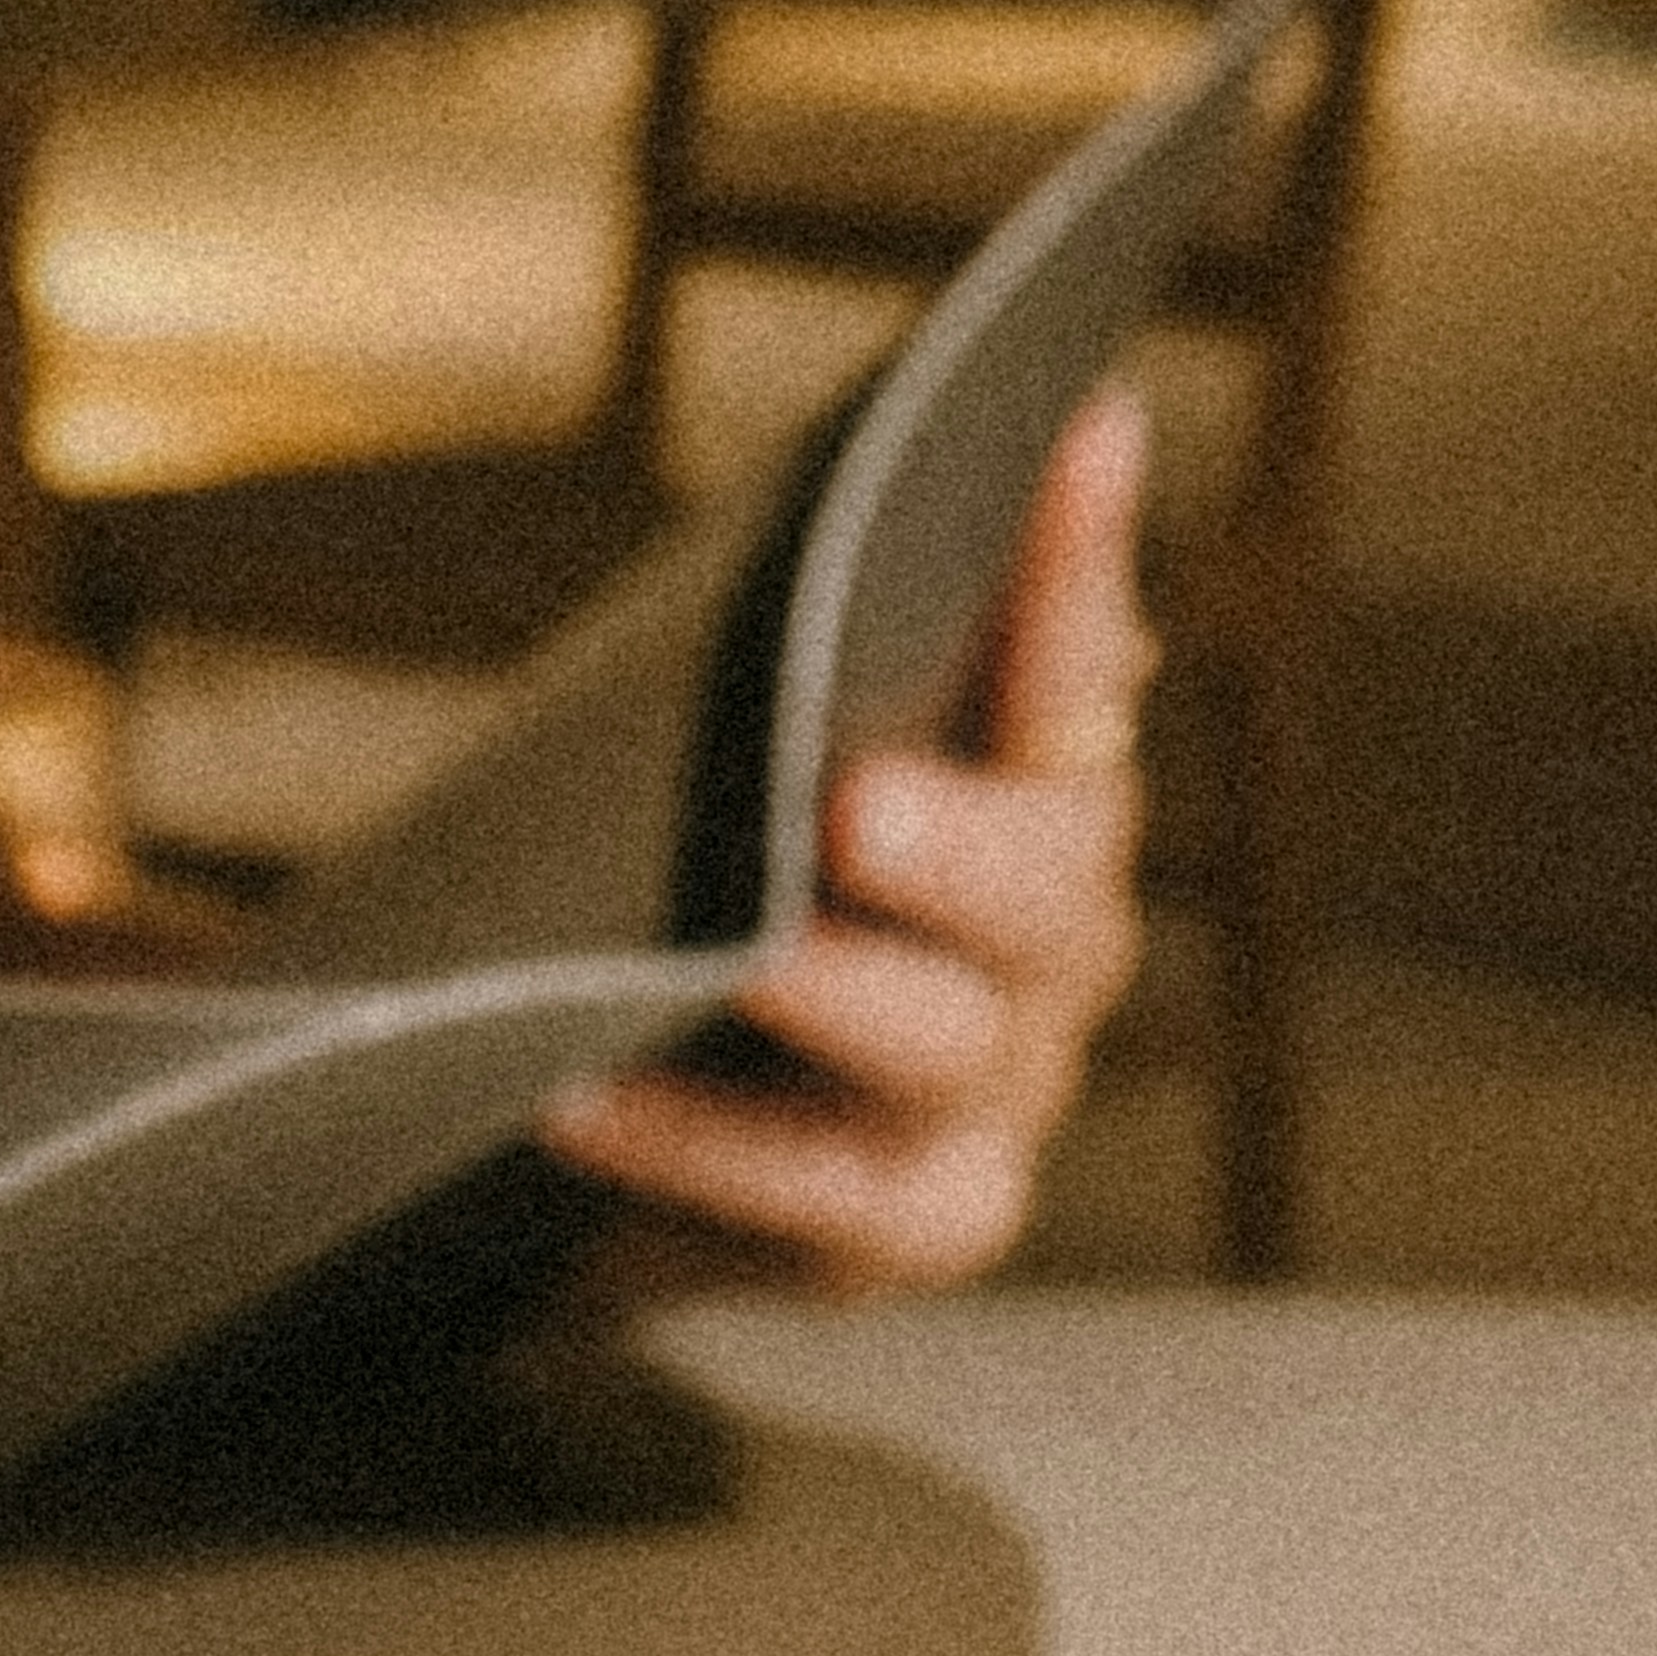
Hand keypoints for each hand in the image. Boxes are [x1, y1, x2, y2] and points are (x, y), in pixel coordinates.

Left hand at [542, 384, 1152, 1295]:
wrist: (630, 1120)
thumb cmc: (716, 891)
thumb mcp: (758, 738)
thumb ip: (844, 625)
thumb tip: (942, 461)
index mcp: (1041, 807)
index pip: (1073, 670)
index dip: (1077, 564)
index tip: (1075, 427)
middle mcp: (1050, 961)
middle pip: (1050, 898)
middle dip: (963, 848)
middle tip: (860, 812)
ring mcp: (990, 1104)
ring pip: (943, 1052)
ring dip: (841, 1001)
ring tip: (742, 958)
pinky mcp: (903, 1228)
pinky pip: (814, 1194)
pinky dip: (695, 1146)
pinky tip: (579, 1095)